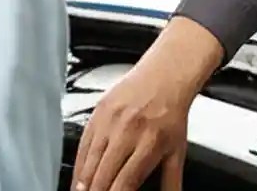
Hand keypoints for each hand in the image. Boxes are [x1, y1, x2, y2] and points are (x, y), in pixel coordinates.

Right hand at [72, 17, 223, 190]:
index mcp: (149, 144)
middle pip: (103, 175)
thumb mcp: (176, 151)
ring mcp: (110, 122)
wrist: (164, 76)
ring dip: (83, 183)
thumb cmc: (170, 113)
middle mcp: (127, 133)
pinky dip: (79, 164)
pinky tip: (79, 177)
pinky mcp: (98, 113)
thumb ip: (171, 182)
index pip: (125, 183)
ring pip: (89, 162)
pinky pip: (83, 145)